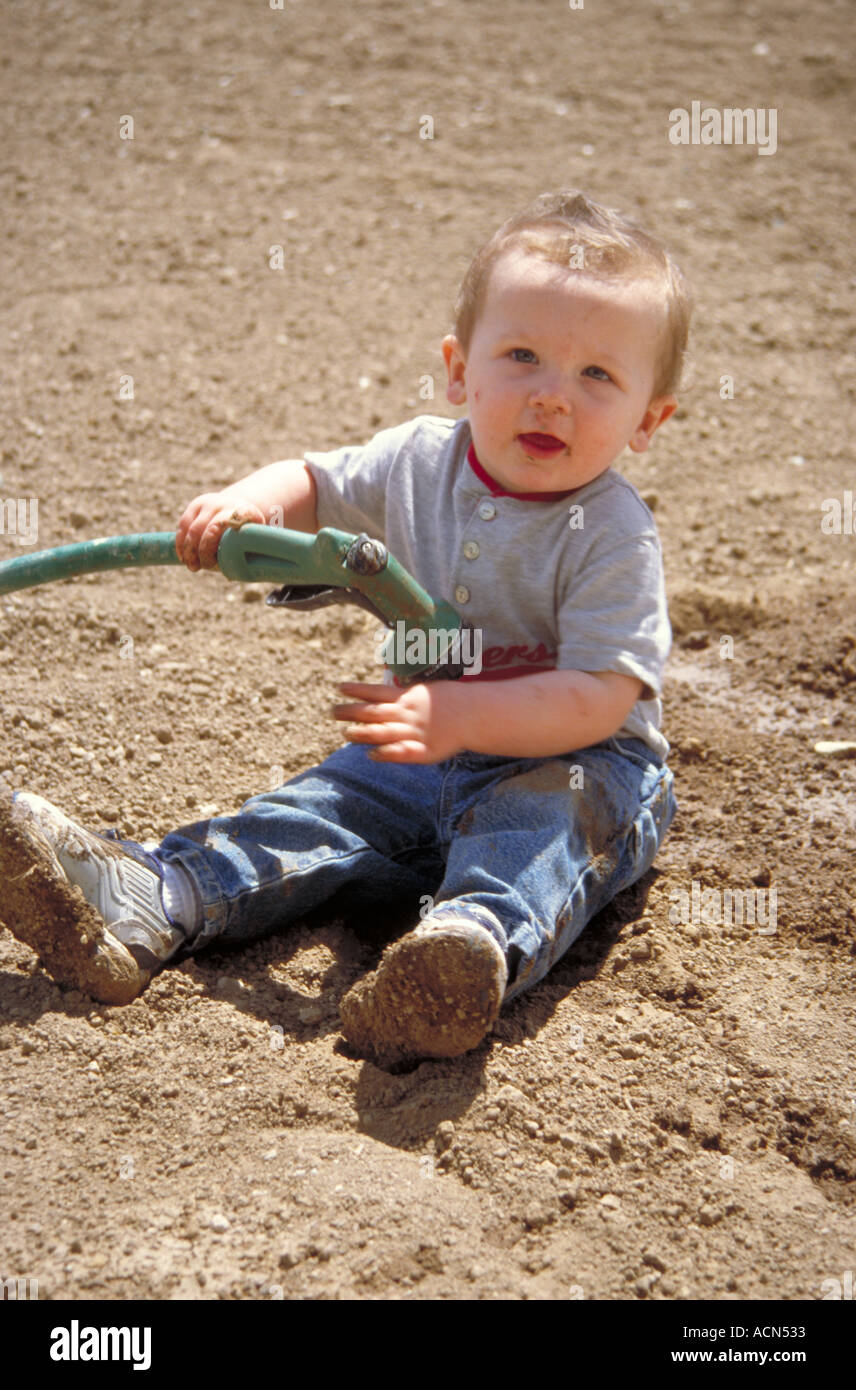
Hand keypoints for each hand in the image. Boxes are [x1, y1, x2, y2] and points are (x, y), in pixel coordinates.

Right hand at [175, 492, 266, 570]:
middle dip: (204, 551)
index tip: (227, 550)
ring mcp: (210, 503)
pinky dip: (181, 543)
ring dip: (190, 550)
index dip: (234, 531)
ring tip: (191, 566)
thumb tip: (238, 568)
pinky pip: (184, 525)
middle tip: (201, 567)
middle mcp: (228, 505)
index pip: (242, 517)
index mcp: (247, 513)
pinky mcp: (195, 505)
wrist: (234, 511)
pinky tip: (183, 557)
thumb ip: (245, 554)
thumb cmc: (243, 536)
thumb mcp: (250, 543)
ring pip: (194, 528)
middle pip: (213, 528)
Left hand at [332, 681, 466, 763]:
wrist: (475, 714)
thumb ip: (403, 694)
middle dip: (352, 712)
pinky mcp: (424, 749)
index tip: (339, 687)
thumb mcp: (424, 691)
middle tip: (332, 712)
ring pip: (383, 732)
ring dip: (363, 733)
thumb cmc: (449, 702)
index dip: (357, 690)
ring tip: (345, 734)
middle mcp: (407, 713)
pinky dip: (387, 754)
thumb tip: (382, 691)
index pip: (376, 692)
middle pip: (374, 712)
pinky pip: (402, 753)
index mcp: (407, 697)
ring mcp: (414, 731)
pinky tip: (372, 756)